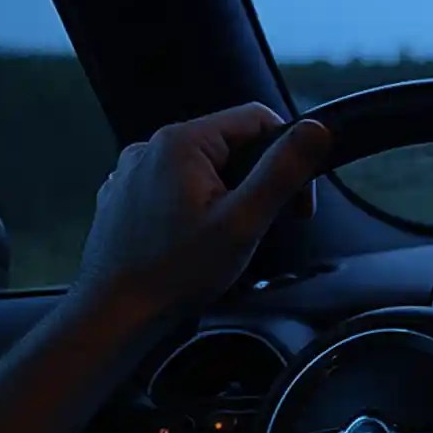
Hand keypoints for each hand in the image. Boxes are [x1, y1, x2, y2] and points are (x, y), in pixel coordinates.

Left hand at [75, 103, 330, 314]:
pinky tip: (191, 242)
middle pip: (229, 145)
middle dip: (256, 182)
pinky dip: (192, 208)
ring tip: (223, 240)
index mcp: (182, 142)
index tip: (296, 203)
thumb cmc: (177, 272)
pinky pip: (172, 187)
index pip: (256, 120)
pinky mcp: (123, 196)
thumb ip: (283, 172)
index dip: (288, 156)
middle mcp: (151, 147)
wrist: (115, 313)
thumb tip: (318, 130)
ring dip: (224, 197)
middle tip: (260, 227)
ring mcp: (132, 172)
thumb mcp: (244, 222)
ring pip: (201, 169)